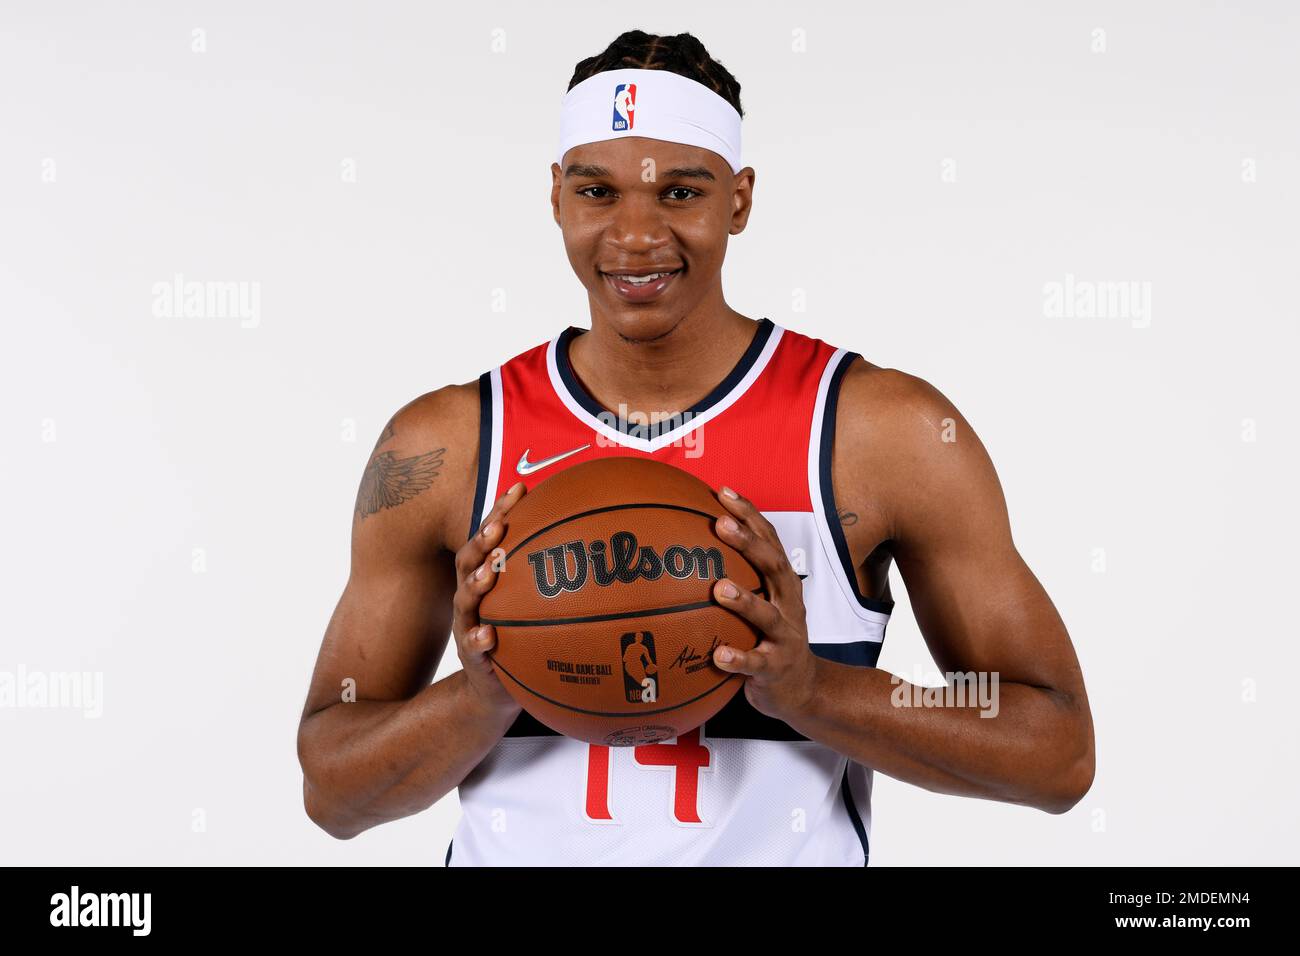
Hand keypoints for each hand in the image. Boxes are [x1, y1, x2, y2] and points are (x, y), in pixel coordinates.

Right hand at [452, 481, 526, 723]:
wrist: (491, 690)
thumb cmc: (516, 639)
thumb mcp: (530, 606)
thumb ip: (550, 578)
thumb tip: (595, 544)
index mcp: (487, 577)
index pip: (490, 537)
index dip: (501, 511)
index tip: (520, 489)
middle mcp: (472, 597)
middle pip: (468, 560)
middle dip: (481, 541)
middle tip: (498, 528)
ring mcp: (467, 625)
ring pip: (464, 599)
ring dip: (474, 583)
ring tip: (488, 572)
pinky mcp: (472, 657)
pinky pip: (472, 646)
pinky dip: (478, 638)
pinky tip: (488, 634)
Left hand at [710, 485, 820, 723]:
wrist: (801, 689)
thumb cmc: (769, 639)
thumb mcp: (760, 603)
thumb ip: (733, 577)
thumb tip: (683, 549)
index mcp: (782, 585)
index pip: (770, 541)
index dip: (750, 515)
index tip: (722, 493)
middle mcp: (788, 605)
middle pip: (774, 567)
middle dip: (749, 543)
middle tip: (721, 525)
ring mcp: (785, 638)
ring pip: (768, 615)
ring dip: (744, 600)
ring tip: (719, 588)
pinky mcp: (776, 669)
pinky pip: (756, 663)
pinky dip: (738, 658)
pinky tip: (717, 655)